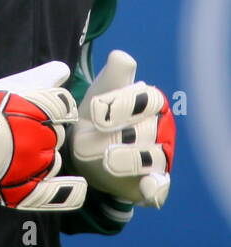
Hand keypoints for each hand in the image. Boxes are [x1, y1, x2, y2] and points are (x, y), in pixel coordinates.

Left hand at [70, 49, 173, 207]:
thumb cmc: (96, 115)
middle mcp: (160, 129)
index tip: (95, 112)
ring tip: (105, 158)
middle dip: (116, 134)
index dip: (121, 105)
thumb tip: (122, 57)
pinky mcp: (151, 182)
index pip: (147, 99)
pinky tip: (148, 189)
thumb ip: (112, 76)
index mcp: (149, 103)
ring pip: (152, 157)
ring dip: (126, 159)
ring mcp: (158, 157)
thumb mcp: (99, 92)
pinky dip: (157, 189)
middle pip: (147, 130)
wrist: (85, 151)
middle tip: (90, 138)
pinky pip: (161, 187)